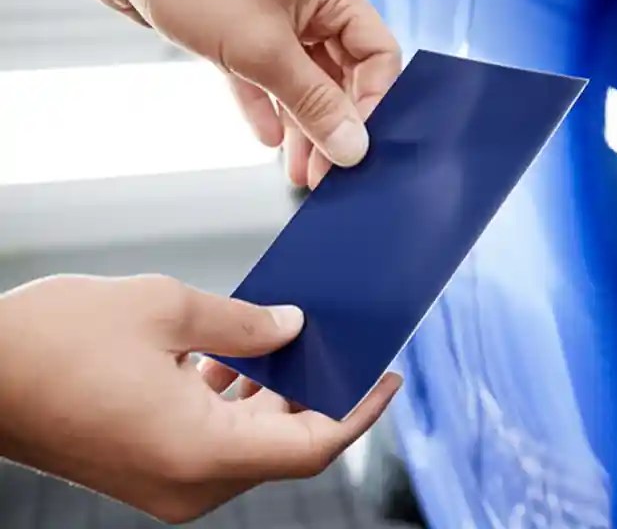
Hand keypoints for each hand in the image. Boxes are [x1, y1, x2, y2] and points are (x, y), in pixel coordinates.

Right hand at [0, 274, 400, 522]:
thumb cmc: (52, 341)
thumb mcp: (165, 308)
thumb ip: (244, 323)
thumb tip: (292, 328)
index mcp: (200, 451)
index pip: (311, 446)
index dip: (359, 410)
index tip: (388, 374)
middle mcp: (188, 484)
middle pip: (283, 446)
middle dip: (317, 394)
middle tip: (343, 344)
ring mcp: (163, 485)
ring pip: (248, 445)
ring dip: (273, 397)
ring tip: (291, 341)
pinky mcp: (143, 473)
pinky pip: (212, 444)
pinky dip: (233, 405)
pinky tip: (235, 357)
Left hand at [82, 0, 400, 188]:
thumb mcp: (263, 54)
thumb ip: (314, 104)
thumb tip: (353, 147)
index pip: (379, 54)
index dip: (373, 102)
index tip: (355, 146)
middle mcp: (312, 0)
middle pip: (343, 72)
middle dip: (333, 123)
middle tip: (325, 170)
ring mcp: (277, 13)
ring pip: (304, 79)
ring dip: (302, 123)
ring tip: (298, 170)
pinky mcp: (243, 27)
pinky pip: (268, 74)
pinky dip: (268, 104)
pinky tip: (268, 138)